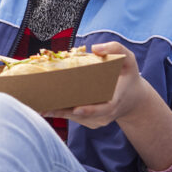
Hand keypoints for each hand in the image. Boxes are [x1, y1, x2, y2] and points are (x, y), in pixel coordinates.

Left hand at [40, 41, 158, 128]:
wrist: (134, 99)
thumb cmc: (128, 76)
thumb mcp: (128, 59)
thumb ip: (115, 48)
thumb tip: (95, 48)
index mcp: (116, 100)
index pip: (105, 109)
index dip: (91, 111)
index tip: (77, 109)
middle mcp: (107, 115)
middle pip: (84, 116)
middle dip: (64, 111)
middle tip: (44, 107)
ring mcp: (98, 121)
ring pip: (76, 118)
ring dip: (57, 112)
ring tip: (38, 106)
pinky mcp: (91, 123)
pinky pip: (74, 118)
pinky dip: (60, 112)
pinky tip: (43, 107)